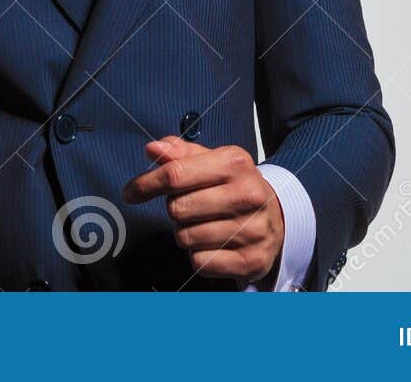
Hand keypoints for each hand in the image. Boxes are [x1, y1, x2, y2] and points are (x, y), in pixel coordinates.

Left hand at [121, 136, 284, 282]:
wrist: (278, 217)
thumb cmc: (235, 186)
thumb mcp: (212, 160)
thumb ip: (179, 153)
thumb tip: (152, 148)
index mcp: (234, 163)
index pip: (175, 174)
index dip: (146, 184)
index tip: (131, 192)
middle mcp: (247, 194)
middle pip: (177, 208)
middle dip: (174, 209)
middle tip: (189, 207)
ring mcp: (253, 229)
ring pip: (186, 237)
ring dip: (185, 233)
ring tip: (204, 224)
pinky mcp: (252, 260)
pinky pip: (200, 262)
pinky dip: (198, 255)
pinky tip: (213, 244)